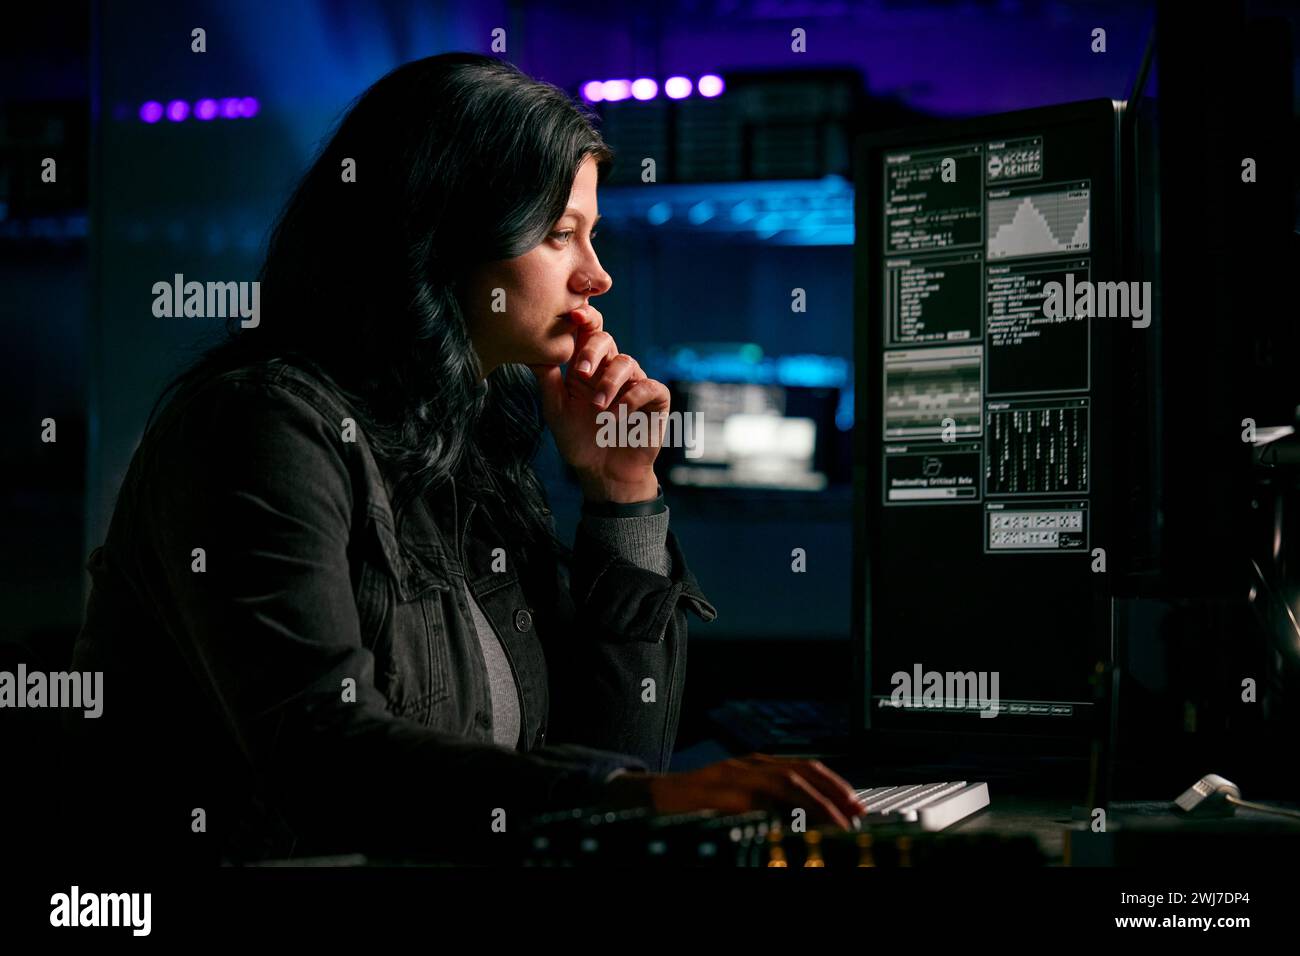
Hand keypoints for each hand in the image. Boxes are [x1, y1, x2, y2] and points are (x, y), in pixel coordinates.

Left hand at [528, 305, 669, 502]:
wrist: (603, 473)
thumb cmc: (579, 441)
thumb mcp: (556, 410)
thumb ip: (547, 380)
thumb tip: (531, 350)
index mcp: (587, 367)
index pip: (586, 333)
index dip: (583, 318)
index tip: (573, 315)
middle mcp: (610, 370)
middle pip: (606, 339)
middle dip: (593, 350)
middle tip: (581, 371)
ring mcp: (634, 383)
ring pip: (626, 363)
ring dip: (609, 382)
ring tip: (598, 407)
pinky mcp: (654, 401)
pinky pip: (649, 387)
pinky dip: (634, 397)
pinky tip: (619, 413)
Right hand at [606, 754, 867, 830]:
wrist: (651, 799)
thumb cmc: (694, 803)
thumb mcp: (737, 799)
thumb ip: (767, 804)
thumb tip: (803, 821)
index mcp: (755, 765)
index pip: (803, 766)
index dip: (833, 783)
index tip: (855, 802)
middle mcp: (747, 766)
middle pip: (800, 770)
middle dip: (832, 790)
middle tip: (854, 812)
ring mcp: (731, 777)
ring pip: (782, 781)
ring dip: (813, 802)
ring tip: (834, 822)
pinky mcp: (716, 794)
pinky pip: (752, 801)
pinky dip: (776, 812)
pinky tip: (792, 825)